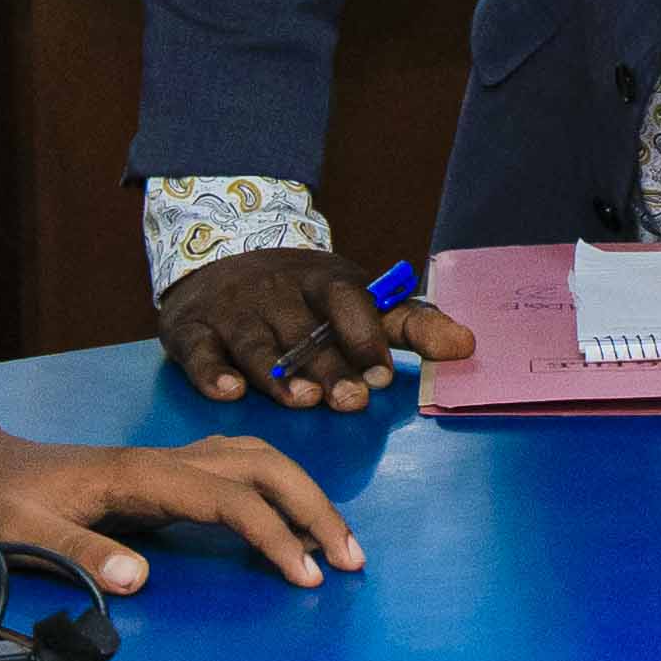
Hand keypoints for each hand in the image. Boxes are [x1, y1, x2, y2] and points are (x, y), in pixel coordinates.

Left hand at [0, 418, 359, 591]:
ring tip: (335, 540)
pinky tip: (285, 515)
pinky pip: (233, 470)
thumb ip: (79, 552)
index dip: (274, 535)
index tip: (307, 575)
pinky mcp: (158, 474)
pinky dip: (272, 488)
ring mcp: (162, 464)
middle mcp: (161, 461)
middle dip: (312, 508)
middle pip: (260, 468)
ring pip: (253, 460)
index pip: (228, 500)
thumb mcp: (21, 535)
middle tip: (350, 559)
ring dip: (300, 493)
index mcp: (138, 476)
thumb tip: (139, 577)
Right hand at [156, 245, 470, 416]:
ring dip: (278, 374)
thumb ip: (410, 325)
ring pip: (255, 344)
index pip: (347, 301)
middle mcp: (276, 292)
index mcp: (322, 281)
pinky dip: (211, 372)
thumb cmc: (303, 296)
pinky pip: (198, 352)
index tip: (383, 375)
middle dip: (328, 367)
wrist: (220, 259)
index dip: (365, 336)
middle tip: (351, 401)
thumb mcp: (356, 298)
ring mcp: (233, 310)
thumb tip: (469, 346)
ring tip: (302, 400)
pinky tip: (228, 392)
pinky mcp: (191, 329)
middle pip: (303, 333)